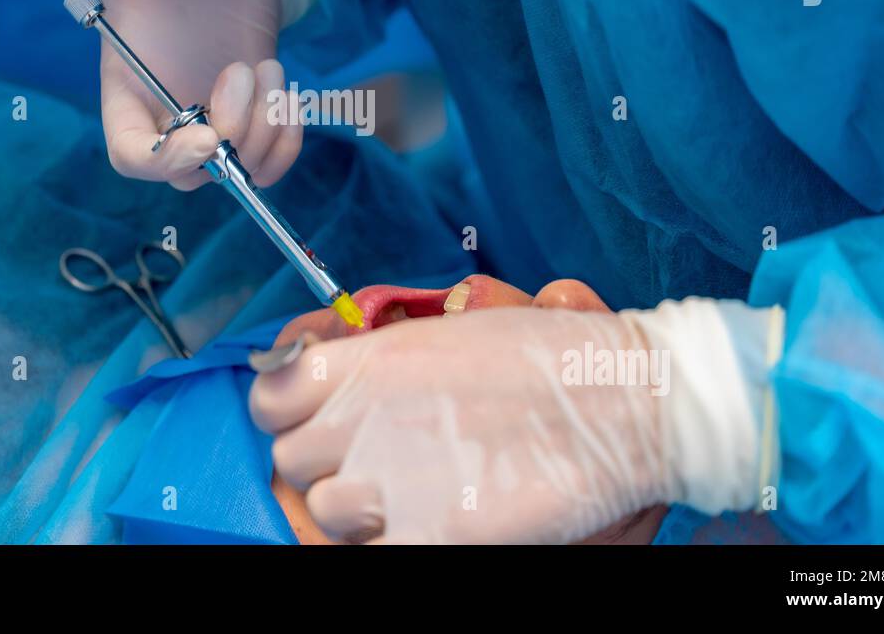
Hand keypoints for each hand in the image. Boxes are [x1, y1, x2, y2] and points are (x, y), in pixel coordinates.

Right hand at [0, 0, 300, 189]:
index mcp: (130, 97)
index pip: (134, 158)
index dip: (165, 161)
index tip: (205, 137)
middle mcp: (170, 121)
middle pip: (192, 176)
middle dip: (230, 134)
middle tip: (241, 71)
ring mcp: (214, 127)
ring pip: (240, 172)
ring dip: (264, 125)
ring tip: (264, 64)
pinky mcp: (253, 125)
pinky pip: (272, 163)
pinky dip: (287, 136)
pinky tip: (284, 88)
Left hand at [253, 277, 672, 542]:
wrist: (616, 401)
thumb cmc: (544, 359)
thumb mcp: (446, 332)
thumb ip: (377, 362)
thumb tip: (332, 384)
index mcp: (362, 361)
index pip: (267, 397)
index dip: (286, 412)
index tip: (310, 417)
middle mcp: (358, 419)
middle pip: (291, 460)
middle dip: (324, 462)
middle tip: (372, 458)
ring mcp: (386, 482)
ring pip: (325, 512)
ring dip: (356, 508)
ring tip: (409, 493)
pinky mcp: (424, 536)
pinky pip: (370, 552)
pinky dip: (391, 542)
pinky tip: (429, 520)